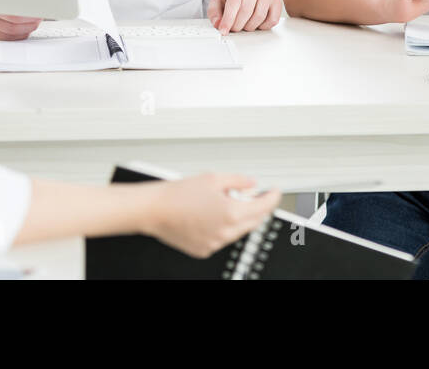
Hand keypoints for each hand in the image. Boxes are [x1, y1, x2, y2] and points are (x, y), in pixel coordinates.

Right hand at [0, 12, 42, 40]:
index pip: (13, 16)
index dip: (29, 16)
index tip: (39, 13)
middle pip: (13, 27)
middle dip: (30, 23)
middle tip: (39, 18)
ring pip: (11, 34)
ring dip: (27, 29)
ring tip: (35, 23)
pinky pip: (7, 38)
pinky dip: (19, 35)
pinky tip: (26, 29)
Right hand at [143, 173, 279, 257]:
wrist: (154, 210)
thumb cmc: (178, 194)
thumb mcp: (214, 178)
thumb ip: (239, 181)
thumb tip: (252, 184)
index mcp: (232, 213)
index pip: (264, 207)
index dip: (273, 197)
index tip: (274, 191)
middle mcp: (226, 232)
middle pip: (254, 220)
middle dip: (258, 207)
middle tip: (254, 194)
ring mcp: (215, 243)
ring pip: (239, 231)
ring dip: (240, 217)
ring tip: (226, 202)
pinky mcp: (204, 249)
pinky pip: (223, 239)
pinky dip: (225, 228)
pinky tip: (213, 215)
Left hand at [208, 0, 282, 32]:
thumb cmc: (231, 0)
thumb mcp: (217, 5)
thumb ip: (214, 14)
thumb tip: (219, 24)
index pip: (234, 2)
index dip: (228, 19)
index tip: (224, 30)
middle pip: (246, 10)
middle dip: (238, 25)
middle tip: (234, 29)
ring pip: (259, 16)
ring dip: (250, 26)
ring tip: (244, 25)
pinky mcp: (276, 1)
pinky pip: (272, 19)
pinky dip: (263, 26)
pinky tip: (257, 23)